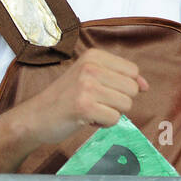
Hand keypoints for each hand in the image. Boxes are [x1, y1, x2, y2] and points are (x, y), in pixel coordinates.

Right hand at [15, 49, 148, 145]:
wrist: (34, 117)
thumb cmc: (65, 98)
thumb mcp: (91, 78)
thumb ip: (120, 78)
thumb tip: (146, 86)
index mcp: (94, 56)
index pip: (133, 71)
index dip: (124, 86)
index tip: (103, 91)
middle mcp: (91, 67)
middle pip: (132, 89)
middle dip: (118, 101)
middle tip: (94, 102)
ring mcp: (87, 86)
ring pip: (126, 105)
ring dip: (110, 113)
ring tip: (90, 109)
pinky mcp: (84, 107)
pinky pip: (114, 119)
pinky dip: (103, 124)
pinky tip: (86, 119)